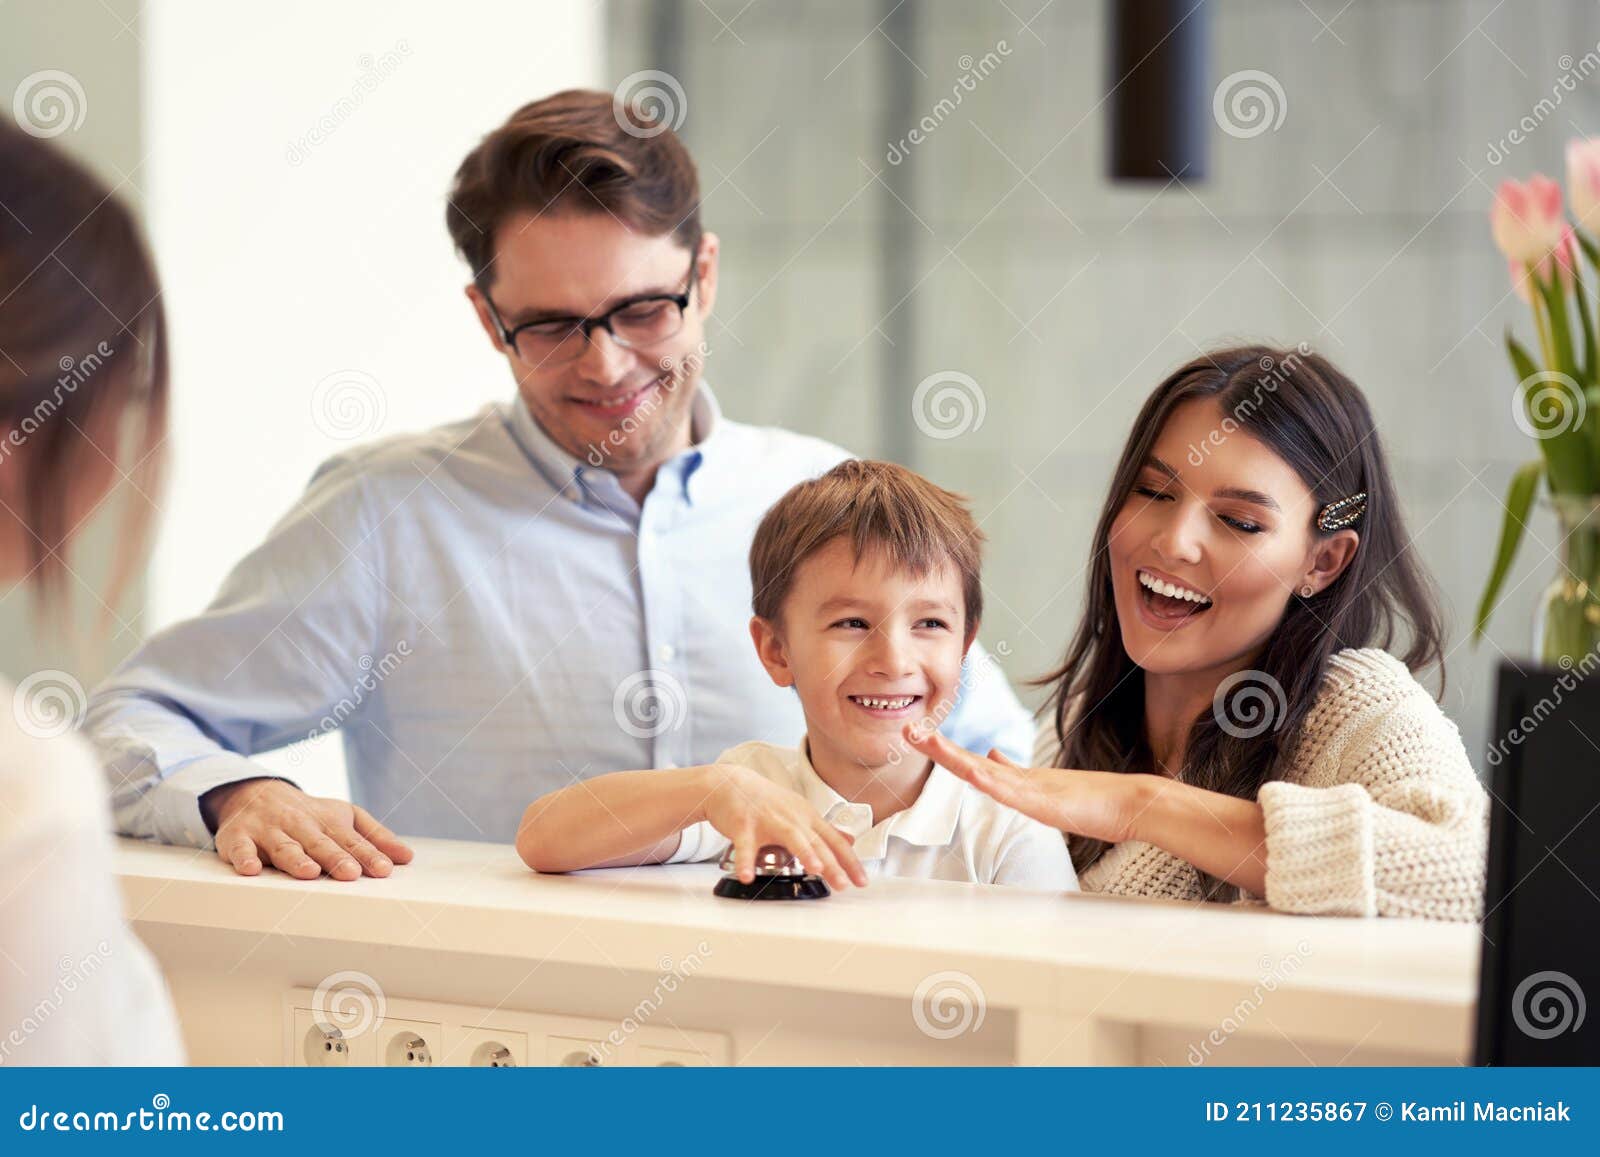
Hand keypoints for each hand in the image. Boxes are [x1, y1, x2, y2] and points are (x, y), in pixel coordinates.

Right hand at [201, 777, 413, 880]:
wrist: (258, 793)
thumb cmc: (310, 815)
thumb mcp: (346, 818)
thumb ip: (375, 837)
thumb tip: (406, 858)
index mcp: (329, 822)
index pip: (352, 841)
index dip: (368, 855)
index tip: (383, 870)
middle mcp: (301, 825)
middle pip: (320, 844)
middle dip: (335, 858)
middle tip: (350, 873)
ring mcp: (269, 831)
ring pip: (284, 847)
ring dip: (296, 859)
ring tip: (308, 872)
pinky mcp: (239, 837)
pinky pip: (240, 848)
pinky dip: (244, 858)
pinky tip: (251, 870)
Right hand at [702, 765, 867, 890]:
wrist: (729, 784)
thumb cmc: (765, 802)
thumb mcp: (799, 811)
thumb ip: (823, 829)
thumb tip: (849, 840)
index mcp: (807, 817)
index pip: (834, 840)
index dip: (850, 861)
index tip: (862, 880)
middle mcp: (792, 818)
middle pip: (817, 841)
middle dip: (832, 863)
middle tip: (844, 884)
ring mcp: (768, 820)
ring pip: (790, 837)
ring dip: (804, 852)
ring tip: (815, 870)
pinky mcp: (744, 825)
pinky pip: (745, 846)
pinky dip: (745, 862)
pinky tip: (747, 876)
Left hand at [903, 726, 1152, 845]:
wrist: (1129, 803)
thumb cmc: (1091, 800)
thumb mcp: (1042, 788)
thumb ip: (1014, 774)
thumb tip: (990, 757)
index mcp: (1015, 780)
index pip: (970, 764)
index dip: (942, 750)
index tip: (916, 736)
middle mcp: (1018, 780)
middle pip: (968, 762)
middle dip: (936, 747)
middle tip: (907, 730)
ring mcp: (1031, 789)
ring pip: (983, 772)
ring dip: (953, 756)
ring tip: (927, 741)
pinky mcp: (1046, 802)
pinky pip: (1014, 793)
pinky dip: (992, 781)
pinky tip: (973, 771)